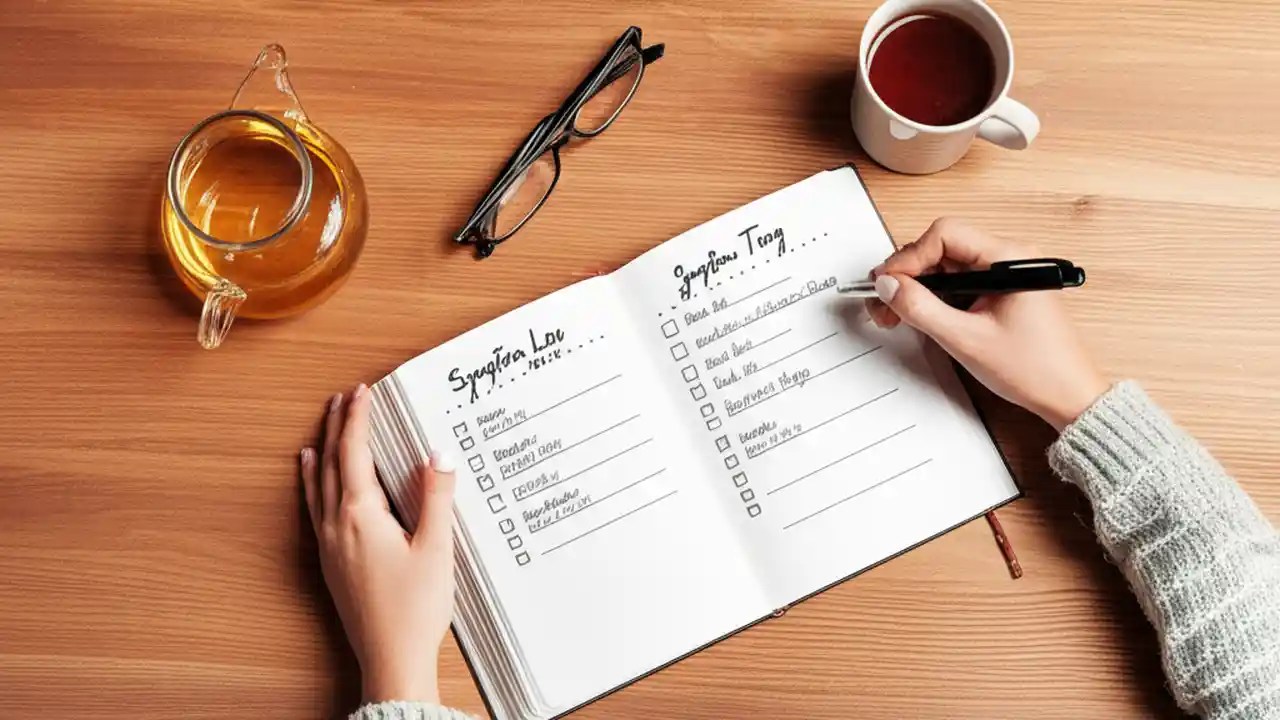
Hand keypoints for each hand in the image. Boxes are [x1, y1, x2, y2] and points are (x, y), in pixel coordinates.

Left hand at [300, 384, 456, 703]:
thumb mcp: (436, 549)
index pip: (355, 453)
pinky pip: (315, 509)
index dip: (359, 419)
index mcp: (362, 516)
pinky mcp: (333, 563)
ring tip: (324, 428)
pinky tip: (312, 479)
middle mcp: (338, 526)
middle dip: (339, 427)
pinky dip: (313, 484)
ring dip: (324, 451)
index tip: (362, 391)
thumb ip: (436, 498)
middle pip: (333, 463)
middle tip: (345, 397)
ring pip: (319, 485)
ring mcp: (331, 546)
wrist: (391, 660)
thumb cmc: (415, 611)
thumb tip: (439, 454)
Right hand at [866, 218, 1108, 430]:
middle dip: (907, 274)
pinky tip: (920, 316)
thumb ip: (921, 308)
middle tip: (883, 302)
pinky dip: (935, 298)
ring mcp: (1005, 275)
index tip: (888, 284)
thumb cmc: (1035, 370)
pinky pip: (959, 283)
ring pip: (946, 267)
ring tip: (896, 314)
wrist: (1068, 396)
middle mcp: (1009, 259)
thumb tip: (887, 285)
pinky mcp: (1001, 292)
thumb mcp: (966, 339)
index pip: (945, 234)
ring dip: (918, 288)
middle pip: (942, 248)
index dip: (909, 257)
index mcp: (1009, 259)